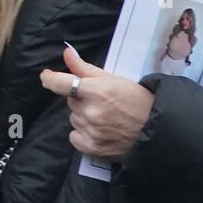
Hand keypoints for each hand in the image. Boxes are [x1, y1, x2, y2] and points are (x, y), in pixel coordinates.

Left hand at [40, 45, 154, 162]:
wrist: (156, 131)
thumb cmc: (137, 100)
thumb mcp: (114, 79)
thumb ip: (85, 68)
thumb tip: (66, 53)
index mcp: (96, 90)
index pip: (61, 83)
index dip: (50, 79)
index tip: (46, 77)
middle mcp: (91, 111)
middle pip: (71, 101)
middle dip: (81, 99)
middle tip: (102, 101)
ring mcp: (90, 132)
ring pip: (74, 118)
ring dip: (84, 116)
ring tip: (106, 118)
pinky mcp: (92, 148)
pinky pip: (74, 137)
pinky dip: (82, 134)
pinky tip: (100, 131)